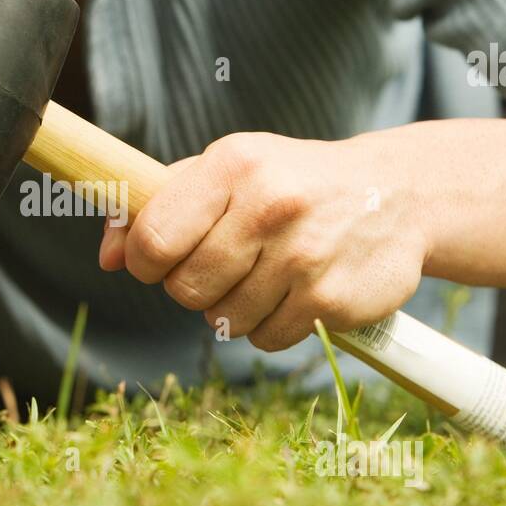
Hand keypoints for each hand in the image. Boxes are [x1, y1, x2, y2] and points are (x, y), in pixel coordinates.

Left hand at [98, 132, 428, 349]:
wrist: (398, 194)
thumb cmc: (291, 182)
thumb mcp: (228, 172)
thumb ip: (159, 205)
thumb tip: (107, 256)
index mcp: (234, 166)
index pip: (154, 240)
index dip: (146, 263)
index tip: (163, 260)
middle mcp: (270, 207)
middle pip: (184, 289)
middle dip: (193, 287)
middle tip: (225, 265)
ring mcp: (305, 257)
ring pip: (223, 321)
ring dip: (234, 308)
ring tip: (267, 273)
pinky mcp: (332, 301)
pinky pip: (266, 340)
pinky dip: (271, 326)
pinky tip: (295, 292)